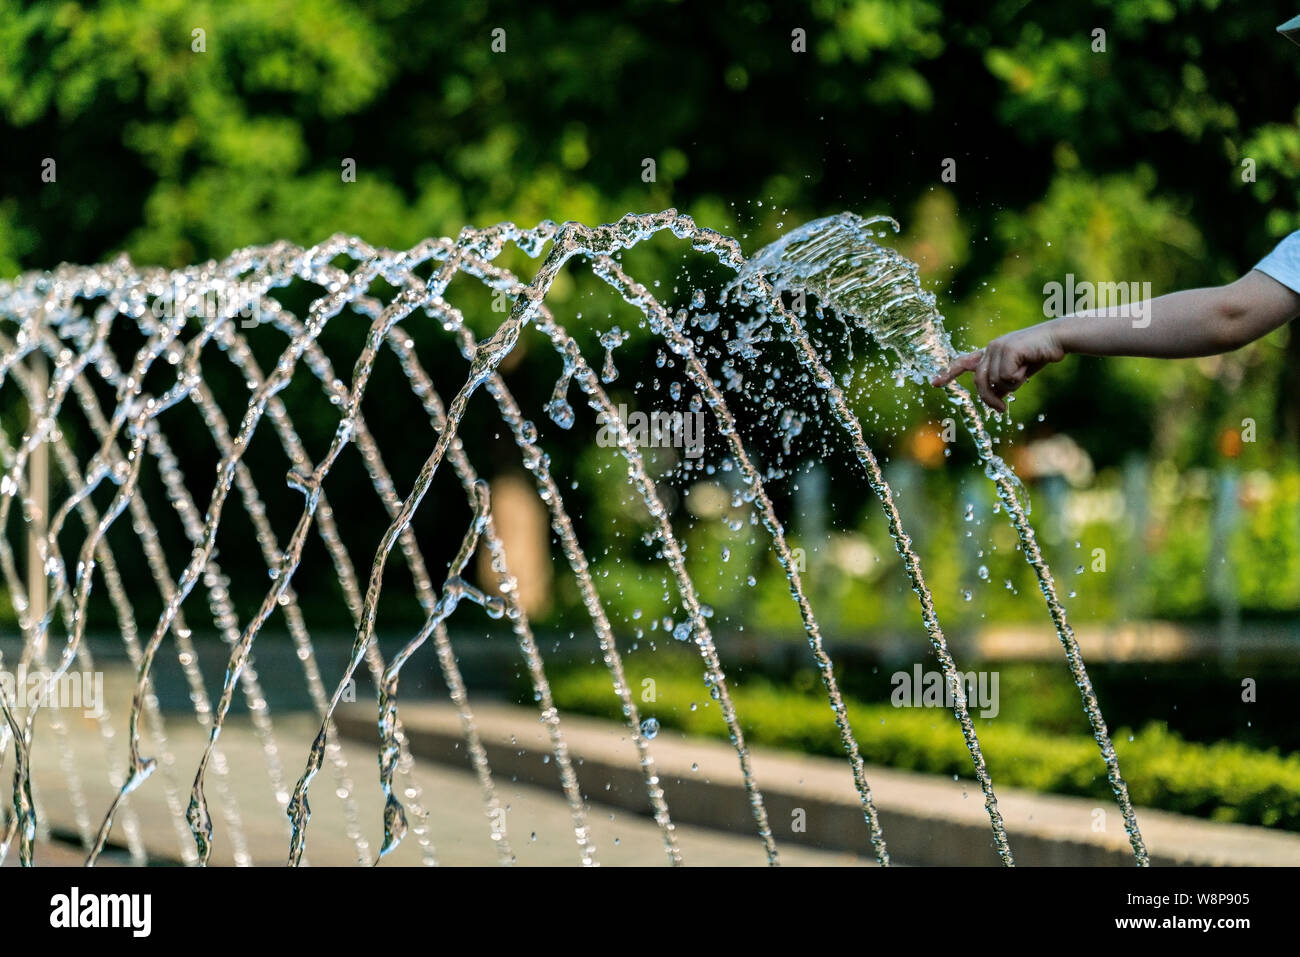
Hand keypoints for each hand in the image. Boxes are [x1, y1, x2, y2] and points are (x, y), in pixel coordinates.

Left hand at [930, 322, 1065, 411]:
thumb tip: (994, 400)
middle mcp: (990, 348)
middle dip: (989, 398)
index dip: (949, 373)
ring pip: (996, 381)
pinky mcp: (1007, 349)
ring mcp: (997, 347)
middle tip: (1001, 410)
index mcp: (989, 352)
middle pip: (980, 381)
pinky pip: (1007, 376)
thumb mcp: (1018, 372)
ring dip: (1013, 384)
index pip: (964, 362)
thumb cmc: (1038, 355)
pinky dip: (1019, 378)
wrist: (1057, 339)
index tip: (935, 383)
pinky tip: (1029, 365)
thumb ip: (1003, 383)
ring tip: (1026, 370)